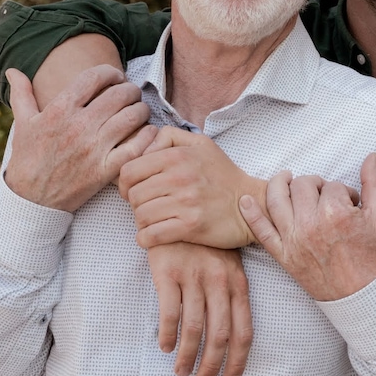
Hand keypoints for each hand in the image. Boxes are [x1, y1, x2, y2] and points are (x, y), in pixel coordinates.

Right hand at [0, 66, 153, 212]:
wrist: (31, 199)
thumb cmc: (28, 159)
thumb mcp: (22, 124)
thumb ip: (21, 94)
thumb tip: (12, 70)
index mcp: (59, 110)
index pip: (94, 77)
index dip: (110, 72)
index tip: (115, 76)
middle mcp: (79, 126)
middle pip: (119, 94)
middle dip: (130, 89)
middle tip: (131, 93)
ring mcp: (94, 148)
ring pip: (132, 117)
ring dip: (141, 109)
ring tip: (139, 110)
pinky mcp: (105, 170)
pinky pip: (136, 147)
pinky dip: (148, 136)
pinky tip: (148, 131)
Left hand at [119, 128, 265, 249]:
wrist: (251, 203)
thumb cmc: (222, 175)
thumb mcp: (200, 144)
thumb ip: (168, 137)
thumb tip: (143, 145)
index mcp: (177, 156)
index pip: (129, 170)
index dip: (124, 183)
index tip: (132, 190)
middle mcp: (179, 177)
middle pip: (133, 195)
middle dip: (134, 203)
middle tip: (146, 206)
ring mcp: (185, 203)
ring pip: (140, 216)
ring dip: (142, 222)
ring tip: (153, 220)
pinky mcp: (190, 227)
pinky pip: (151, 236)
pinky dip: (146, 238)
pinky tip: (152, 236)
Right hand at [148, 242, 251, 375]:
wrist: (176, 208)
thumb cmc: (204, 241)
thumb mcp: (228, 262)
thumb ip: (232, 293)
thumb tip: (231, 337)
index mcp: (238, 283)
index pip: (243, 331)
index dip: (237, 361)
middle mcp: (218, 282)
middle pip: (219, 336)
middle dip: (212, 366)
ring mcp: (193, 276)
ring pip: (194, 329)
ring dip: (187, 356)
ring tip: (181, 371)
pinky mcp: (168, 272)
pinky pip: (169, 313)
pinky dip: (167, 335)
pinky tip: (164, 346)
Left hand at [240, 154, 375, 302]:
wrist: (365, 296)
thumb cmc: (374, 258)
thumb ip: (374, 183)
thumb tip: (371, 156)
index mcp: (336, 213)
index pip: (331, 186)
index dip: (343, 191)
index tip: (350, 202)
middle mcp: (311, 225)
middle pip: (303, 186)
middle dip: (314, 184)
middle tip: (324, 195)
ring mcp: (294, 241)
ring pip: (277, 200)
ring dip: (279, 184)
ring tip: (286, 180)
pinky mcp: (284, 256)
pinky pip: (261, 232)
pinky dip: (251, 215)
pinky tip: (245, 201)